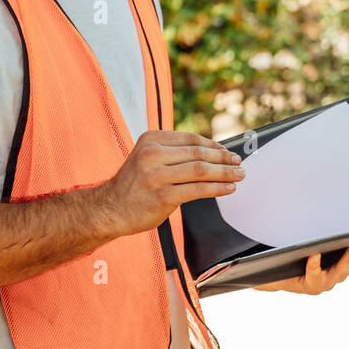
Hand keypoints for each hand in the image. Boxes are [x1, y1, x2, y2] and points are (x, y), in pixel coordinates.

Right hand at [102, 129, 243, 236]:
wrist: (109, 209)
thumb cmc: (133, 185)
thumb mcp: (147, 158)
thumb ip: (173, 153)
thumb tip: (211, 153)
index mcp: (151, 140)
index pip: (191, 139)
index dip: (214, 145)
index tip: (227, 151)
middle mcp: (153, 154)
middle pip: (198, 153)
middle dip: (223, 158)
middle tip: (238, 162)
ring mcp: (156, 175)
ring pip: (201, 170)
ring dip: (225, 172)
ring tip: (239, 175)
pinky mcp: (162, 196)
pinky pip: (197, 190)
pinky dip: (217, 188)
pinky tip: (228, 188)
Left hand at [253, 240, 348, 293]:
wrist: (279, 275)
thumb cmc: (302, 254)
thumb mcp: (323, 241)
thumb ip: (338, 230)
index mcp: (348, 262)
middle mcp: (341, 273)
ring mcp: (328, 280)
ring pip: (343, 269)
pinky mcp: (311, 283)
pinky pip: (313, 271)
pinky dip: (314, 263)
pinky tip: (314, 255)